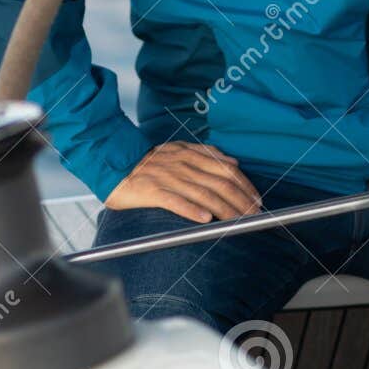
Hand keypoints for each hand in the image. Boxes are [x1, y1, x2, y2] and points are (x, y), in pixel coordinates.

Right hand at [105, 141, 261, 222]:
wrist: (112, 162)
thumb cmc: (146, 160)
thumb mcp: (177, 148)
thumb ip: (204, 153)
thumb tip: (232, 161)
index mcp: (189, 153)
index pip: (225, 168)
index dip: (244, 184)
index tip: (256, 198)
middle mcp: (182, 164)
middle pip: (219, 182)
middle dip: (241, 199)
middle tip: (254, 214)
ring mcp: (167, 177)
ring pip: (203, 193)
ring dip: (225, 208)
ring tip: (239, 220)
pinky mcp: (152, 191)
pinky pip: (175, 201)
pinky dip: (192, 209)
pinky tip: (205, 218)